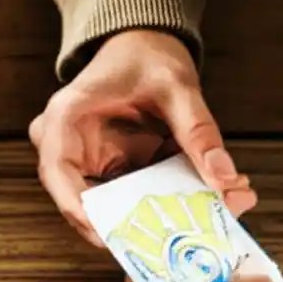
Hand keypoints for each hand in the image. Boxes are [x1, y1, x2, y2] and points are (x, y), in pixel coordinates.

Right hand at [30, 29, 256, 245]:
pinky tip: (205, 196)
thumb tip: (224, 176)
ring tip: (212, 208)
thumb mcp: (177, 87)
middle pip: (83, 201)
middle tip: (181, 231)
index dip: (80, 209)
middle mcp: (65, 146)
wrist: (142, 47)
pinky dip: (163, 203)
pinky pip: (128, 199)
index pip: (58, 172)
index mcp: (65, 118)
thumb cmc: (145, 58)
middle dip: (135, 221)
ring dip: (157, 215)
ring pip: (110, 207)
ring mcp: (84, 163)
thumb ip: (199, 132)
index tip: (113, 234)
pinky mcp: (106, 173)